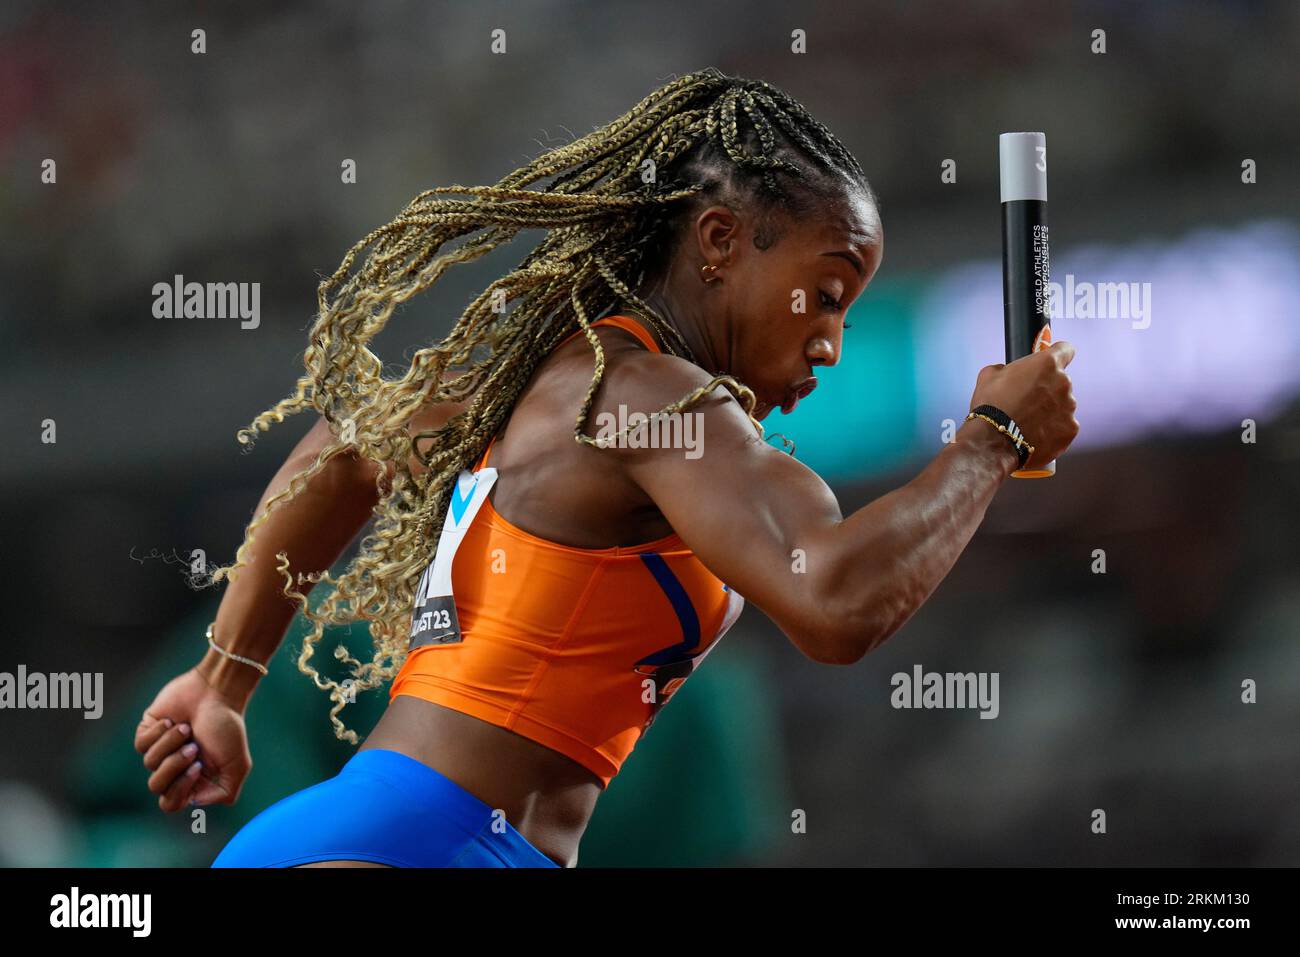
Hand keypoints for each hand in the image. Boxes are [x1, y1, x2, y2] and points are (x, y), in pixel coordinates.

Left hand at [134, 668, 252, 811]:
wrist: (217, 692)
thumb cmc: (227, 727)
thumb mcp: (238, 764)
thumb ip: (225, 793)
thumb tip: (194, 801)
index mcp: (192, 779)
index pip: (171, 803)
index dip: (180, 790)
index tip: (197, 768)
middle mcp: (174, 767)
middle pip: (157, 787)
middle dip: (175, 766)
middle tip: (194, 748)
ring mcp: (159, 750)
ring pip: (149, 763)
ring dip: (172, 743)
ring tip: (187, 728)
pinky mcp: (147, 732)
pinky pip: (141, 744)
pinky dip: (160, 732)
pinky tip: (173, 720)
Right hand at [969, 340, 1078, 470]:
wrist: (994, 441)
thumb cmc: (991, 406)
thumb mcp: (989, 376)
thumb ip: (1005, 369)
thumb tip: (1005, 372)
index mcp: (1047, 364)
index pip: (1066, 349)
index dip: (1057, 354)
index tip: (1050, 362)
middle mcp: (1063, 383)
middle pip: (1060, 381)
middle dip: (1047, 388)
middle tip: (1026, 400)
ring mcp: (1069, 408)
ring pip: (1062, 405)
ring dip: (1050, 410)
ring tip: (1028, 421)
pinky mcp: (1070, 429)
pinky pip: (1063, 426)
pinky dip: (1052, 429)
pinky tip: (1035, 434)